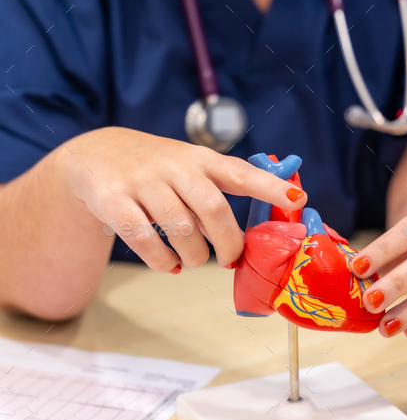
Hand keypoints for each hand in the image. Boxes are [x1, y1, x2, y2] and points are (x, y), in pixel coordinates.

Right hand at [60, 128, 305, 272]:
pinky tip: (169, 265)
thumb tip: (252, 233)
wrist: (95, 155)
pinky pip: (144, 240)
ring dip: (194, 255)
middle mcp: (174, 166)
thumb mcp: (190, 168)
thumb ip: (218, 194)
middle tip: (231, 258)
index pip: (241, 171)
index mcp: (200, 158)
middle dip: (228, 241)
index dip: (270, 186)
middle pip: (212, 207)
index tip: (298, 198)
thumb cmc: (157, 170)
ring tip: (194, 260)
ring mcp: (142, 182)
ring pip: (180, 229)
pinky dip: (162, 261)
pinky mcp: (114, 201)